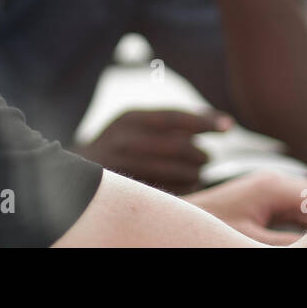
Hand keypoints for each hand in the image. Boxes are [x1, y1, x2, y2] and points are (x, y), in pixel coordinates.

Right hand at [76, 109, 232, 193]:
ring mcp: (123, 165)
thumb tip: (214, 117)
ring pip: (173, 170)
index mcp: (130, 118)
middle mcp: (125, 139)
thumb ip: (169, 119)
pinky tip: (190, 184)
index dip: (205, 121)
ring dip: (195, 172)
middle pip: (177, 146)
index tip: (228, 126)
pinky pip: (165, 190)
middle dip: (200, 153)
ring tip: (199, 171)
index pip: (175, 117)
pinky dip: (185, 187)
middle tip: (208, 157)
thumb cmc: (120, 141)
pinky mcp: (126, 188)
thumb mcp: (136, 121)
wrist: (78, 169)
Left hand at [183, 170, 306, 244]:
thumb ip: (291, 240)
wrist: (179, 222)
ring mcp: (268, 188)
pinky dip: (302, 224)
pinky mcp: (262, 198)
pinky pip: (293, 209)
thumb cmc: (209, 227)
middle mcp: (275, 181)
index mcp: (275, 187)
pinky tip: (301, 239)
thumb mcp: (254, 241)